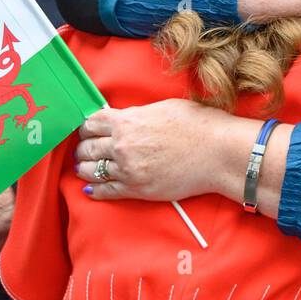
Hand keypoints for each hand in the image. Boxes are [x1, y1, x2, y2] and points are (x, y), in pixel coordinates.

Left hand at [74, 101, 230, 200]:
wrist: (217, 152)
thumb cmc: (196, 124)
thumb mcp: (162, 108)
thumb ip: (136, 115)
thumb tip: (123, 120)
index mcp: (127, 121)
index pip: (91, 123)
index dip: (87, 126)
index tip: (88, 130)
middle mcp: (122, 146)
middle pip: (86, 147)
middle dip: (83, 148)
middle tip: (85, 149)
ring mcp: (128, 170)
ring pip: (90, 171)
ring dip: (85, 168)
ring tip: (85, 167)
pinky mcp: (137, 190)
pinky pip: (106, 191)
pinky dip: (95, 190)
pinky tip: (92, 188)